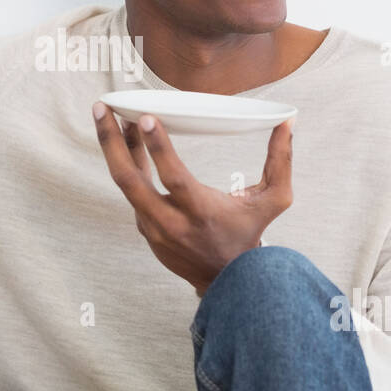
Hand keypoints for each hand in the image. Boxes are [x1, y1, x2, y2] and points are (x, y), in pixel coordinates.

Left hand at [93, 102, 294, 294]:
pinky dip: (128, 164)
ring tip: (109, 117)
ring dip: (114, 148)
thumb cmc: (248, 234)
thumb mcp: (273, 201)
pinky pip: (132, 192)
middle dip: (111, 141)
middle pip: (130, 181)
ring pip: (125, 184)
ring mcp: (153, 228)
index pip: (174, 179)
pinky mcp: (145, 230)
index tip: (147, 117)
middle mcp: (171, 222)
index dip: (158, 148)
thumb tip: (287, 122)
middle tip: (102, 108)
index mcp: (201, 213)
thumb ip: (280, 161)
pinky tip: (127, 140)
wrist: (226, 282)